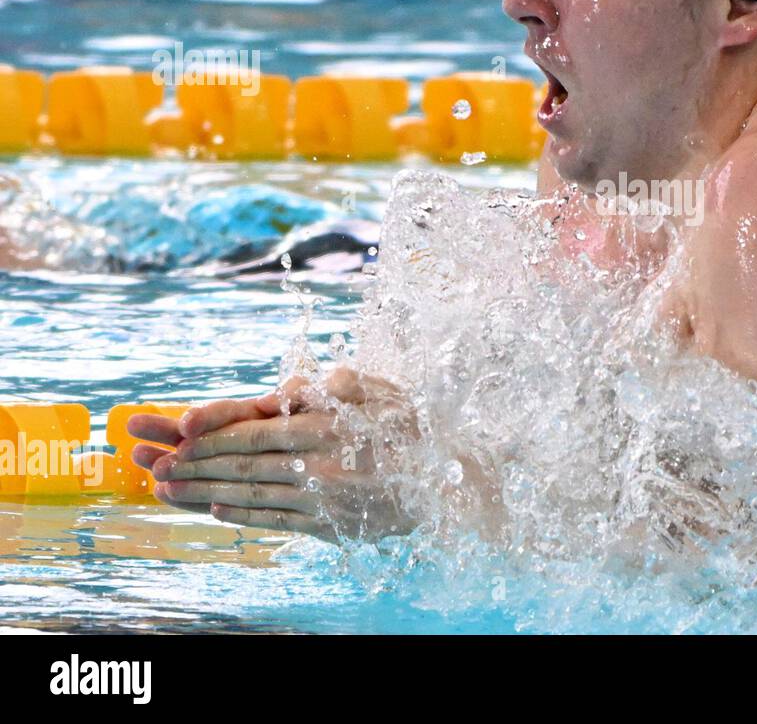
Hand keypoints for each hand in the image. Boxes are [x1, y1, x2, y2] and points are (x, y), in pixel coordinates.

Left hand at [129, 368, 419, 541]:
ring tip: (166, 491)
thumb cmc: (415, 427)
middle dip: (192, 463)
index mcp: (324, 426)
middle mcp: (317, 464)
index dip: (211, 430)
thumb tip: (288, 389)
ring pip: (251, 494)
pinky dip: (244, 516)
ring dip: (203, 492)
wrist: (452, 480)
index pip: (253, 429)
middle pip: (241, 463)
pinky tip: (219, 510)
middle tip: (151, 464)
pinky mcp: (329, 524)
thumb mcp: (382, 392)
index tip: (175, 429)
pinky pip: (276, 520)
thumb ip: (336, 384)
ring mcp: (321, 498)